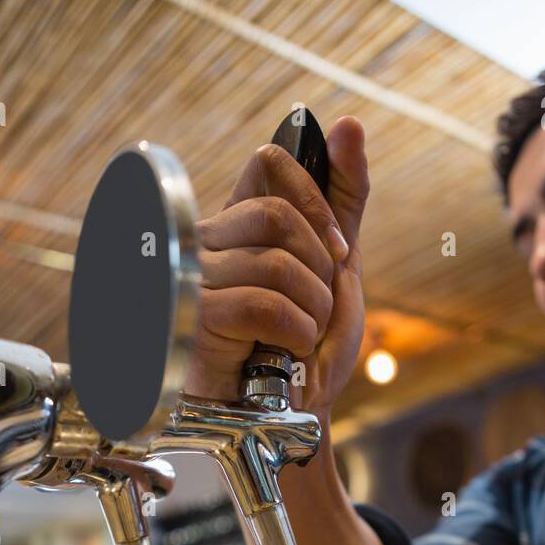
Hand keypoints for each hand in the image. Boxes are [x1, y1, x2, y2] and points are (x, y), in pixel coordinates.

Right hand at [184, 116, 368, 413]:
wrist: (289, 418)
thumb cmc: (305, 350)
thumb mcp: (338, 269)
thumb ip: (343, 200)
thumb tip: (348, 126)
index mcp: (238, 225)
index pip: (270, 163)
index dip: (316, 201)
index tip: (338, 252)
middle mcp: (208, 244)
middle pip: (279, 215)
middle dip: (321, 268)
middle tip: (318, 308)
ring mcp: (196, 280)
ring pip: (279, 264)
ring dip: (313, 312)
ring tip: (300, 340)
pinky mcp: (196, 320)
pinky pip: (266, 304)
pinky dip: (296, 334)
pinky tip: (284, 354)